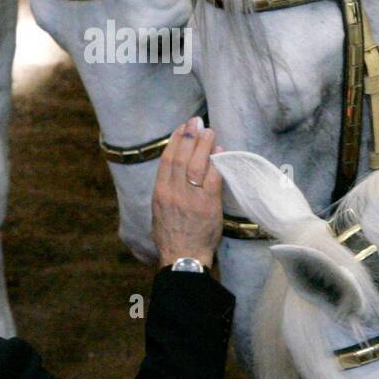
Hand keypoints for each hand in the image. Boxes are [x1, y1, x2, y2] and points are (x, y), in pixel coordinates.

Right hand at [152, 117, 222, 269]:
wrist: (183, 257)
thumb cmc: (171, 237)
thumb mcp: (159, 212)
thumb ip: (165, 192)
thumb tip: (173, 175)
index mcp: (159, 193)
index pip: (167, 160)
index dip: (174, 141)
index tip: (181, 128)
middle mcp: (173, 192)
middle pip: (181, 157)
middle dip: (189, 136)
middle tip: (196, 121)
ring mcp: (190, 198)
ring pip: (196, 164)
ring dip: (203, 144)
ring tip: (209, 131)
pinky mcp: (207, 205)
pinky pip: (212, 178)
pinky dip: (216, 163)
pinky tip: (220, 152)